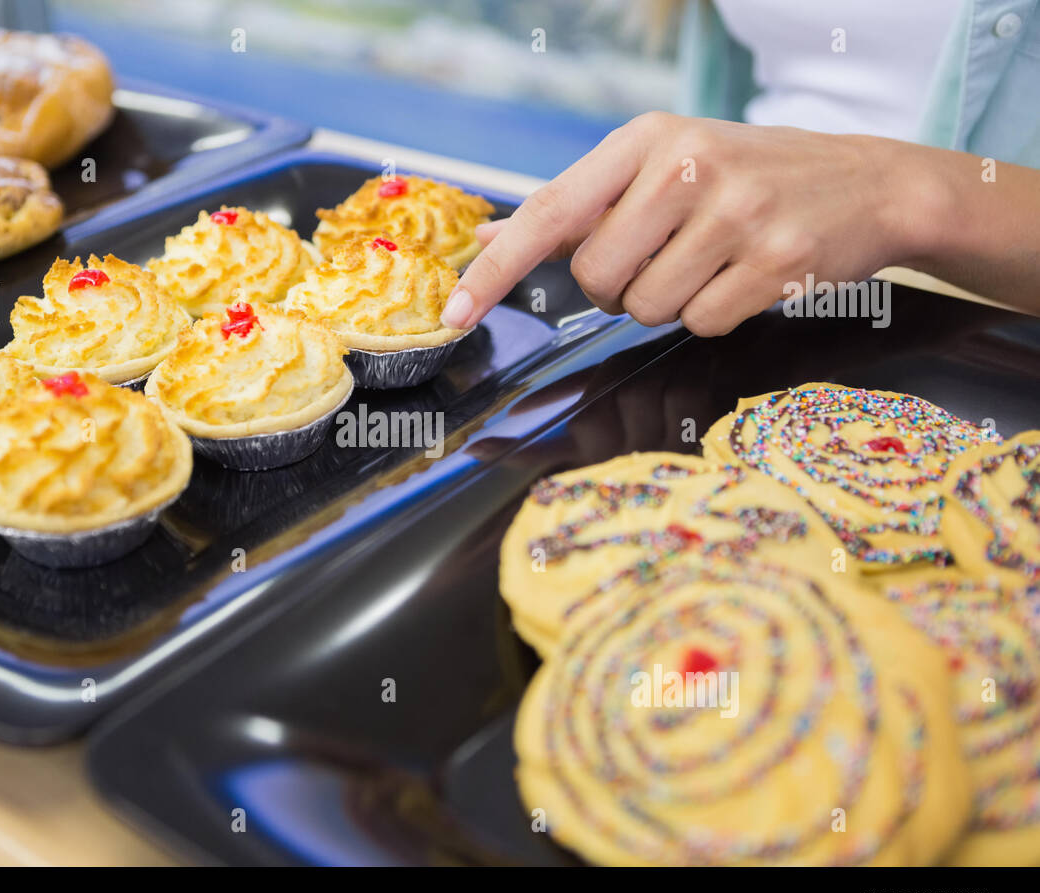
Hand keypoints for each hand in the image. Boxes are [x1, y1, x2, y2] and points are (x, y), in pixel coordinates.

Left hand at [440, 112, 931, 335]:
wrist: (866, 183)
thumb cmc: (745, 177)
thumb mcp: (660, 168)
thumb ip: (576, 207)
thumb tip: (487, 239)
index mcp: (645, 139)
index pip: (549, 213)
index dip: (497, 269)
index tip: (455, 310)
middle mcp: (685, 166)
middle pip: (596, 277)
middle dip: (618, 287)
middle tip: (665, 258)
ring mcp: (735, 212)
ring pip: (645, 308)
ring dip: (668, 302)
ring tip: (710, 261)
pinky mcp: (776, 260)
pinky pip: (701, 324)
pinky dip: (714, 314)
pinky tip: (743, 276)